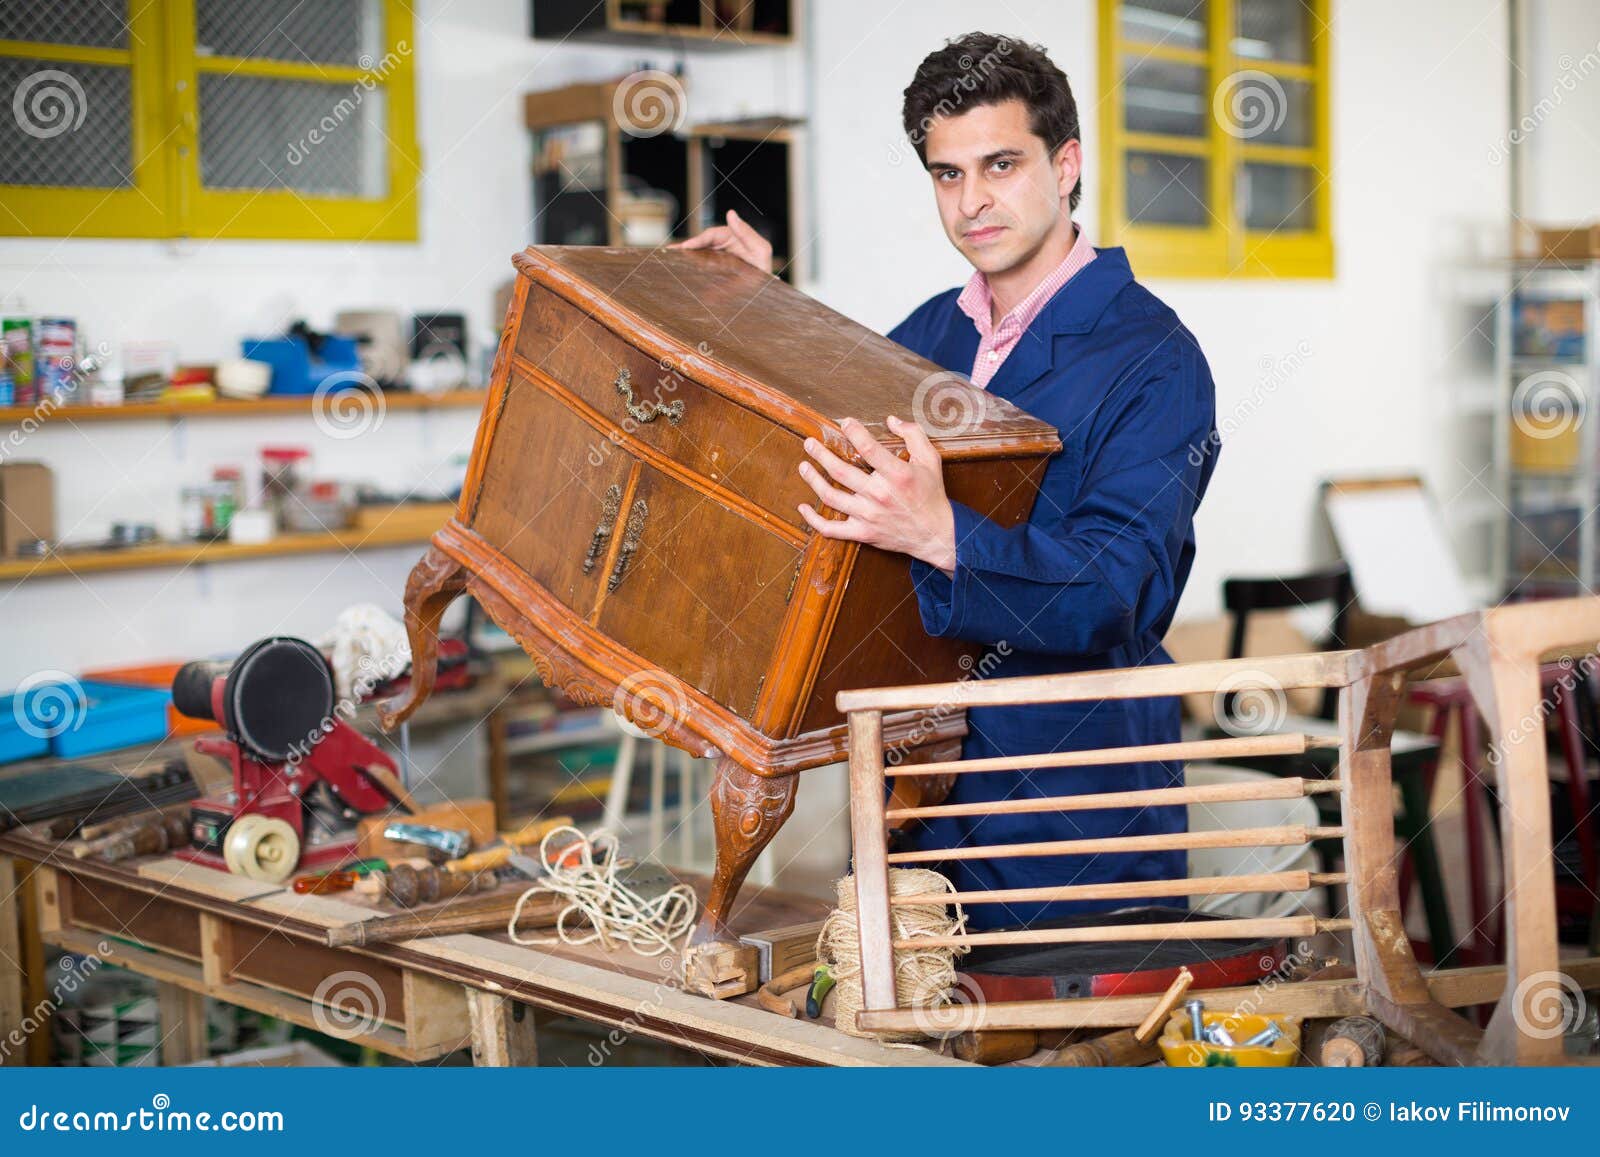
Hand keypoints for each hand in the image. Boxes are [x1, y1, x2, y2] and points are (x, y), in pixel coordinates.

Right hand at [672, 209, 772, 272]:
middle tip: (669, 252)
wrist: (766, 288)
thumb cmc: (765, 266)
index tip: (686, 247)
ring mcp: (719, 257)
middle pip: (701, 244)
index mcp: (732, 236)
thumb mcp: (760, 249)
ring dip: (685, 257)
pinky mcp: (716, 270)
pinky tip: (679, 271)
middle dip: (685, 247)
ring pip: (699, 254)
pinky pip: (701, 267)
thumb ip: (746, 232)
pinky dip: (690, 267)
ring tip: (669, 260)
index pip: (711, 235)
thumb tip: (730, 213)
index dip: (697, 240)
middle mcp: (723, 244)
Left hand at [797, 415, 957, 574]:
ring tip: (803, 465)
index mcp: (897, 475)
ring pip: (831, 497)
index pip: (868, 448)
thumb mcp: (930, 460)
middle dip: (820, 454)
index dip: (854, 432)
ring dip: (812, 479)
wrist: (937, 534)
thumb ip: (913, 435)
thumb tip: (891, 420)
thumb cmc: (932, 494)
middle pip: (840, 471)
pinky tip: (803, 507)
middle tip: (809, 443)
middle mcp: (879, 495)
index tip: (844, 422)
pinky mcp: (863, 533)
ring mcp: (869, 516)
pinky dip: (813, 520)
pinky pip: (831, 529)